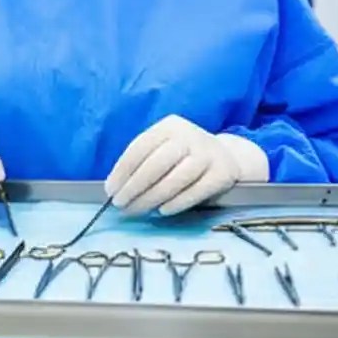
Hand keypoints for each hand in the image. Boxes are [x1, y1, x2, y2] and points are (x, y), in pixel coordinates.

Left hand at [105, 115, 268, 215]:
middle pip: (156, 163)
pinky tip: (162, 211)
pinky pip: (196, 191)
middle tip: (121, 205)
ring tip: (137, 210)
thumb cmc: (184, 156)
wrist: (227, 157)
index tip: (110, 190)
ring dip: (152, 198)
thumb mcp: (164, 148)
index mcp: (169, 126)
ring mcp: (208, 153)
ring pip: (175, 179)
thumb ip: (143, 163)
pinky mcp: (222, 172)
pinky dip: (177, 203)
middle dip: (134, 187)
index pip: (140, 148)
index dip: (122, 171)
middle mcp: (189, 135)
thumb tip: (115, 188)